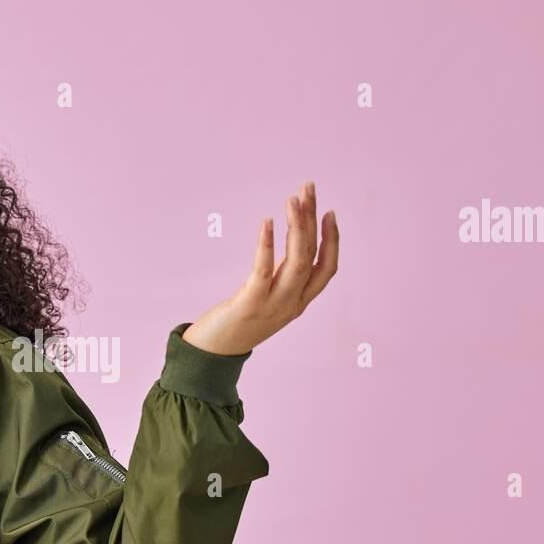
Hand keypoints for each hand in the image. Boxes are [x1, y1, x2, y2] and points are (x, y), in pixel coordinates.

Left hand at [182, 181, 338, 355]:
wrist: (212, 354)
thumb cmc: (238, 322)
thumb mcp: (268, 297)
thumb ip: (281, 275)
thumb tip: (291, 244)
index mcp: (299, 302)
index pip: (326, 268)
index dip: (332, 240)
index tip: (328, 211)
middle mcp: (292, 304)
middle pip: (311, 256)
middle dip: (312, 220)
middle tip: (307, 189)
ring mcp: (273, 306)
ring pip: (295, 262)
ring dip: (297, 227)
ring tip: (292, 199)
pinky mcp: (249, 305)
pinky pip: (263, 271)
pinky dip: (266, 245)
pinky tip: (266, 223)